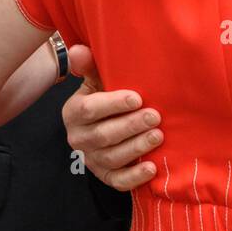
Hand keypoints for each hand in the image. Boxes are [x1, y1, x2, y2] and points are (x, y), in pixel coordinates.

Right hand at [62, 43, 159, 190]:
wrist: (105, 123)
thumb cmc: (105, 96)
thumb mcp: (96, 80)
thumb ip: (89, 67)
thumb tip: (79, 49)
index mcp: (74, 112)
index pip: (89, 110)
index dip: (113, 104)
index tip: (137, 98)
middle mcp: (79, 138)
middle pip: (102, 135)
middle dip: (130, 126)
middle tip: (155, 116)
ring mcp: (91, 159)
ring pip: (112, 157)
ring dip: (136, 147)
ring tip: (158, 136)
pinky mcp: (105, 175)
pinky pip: (117, 181)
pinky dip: (134, 177)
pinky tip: (152, 167)